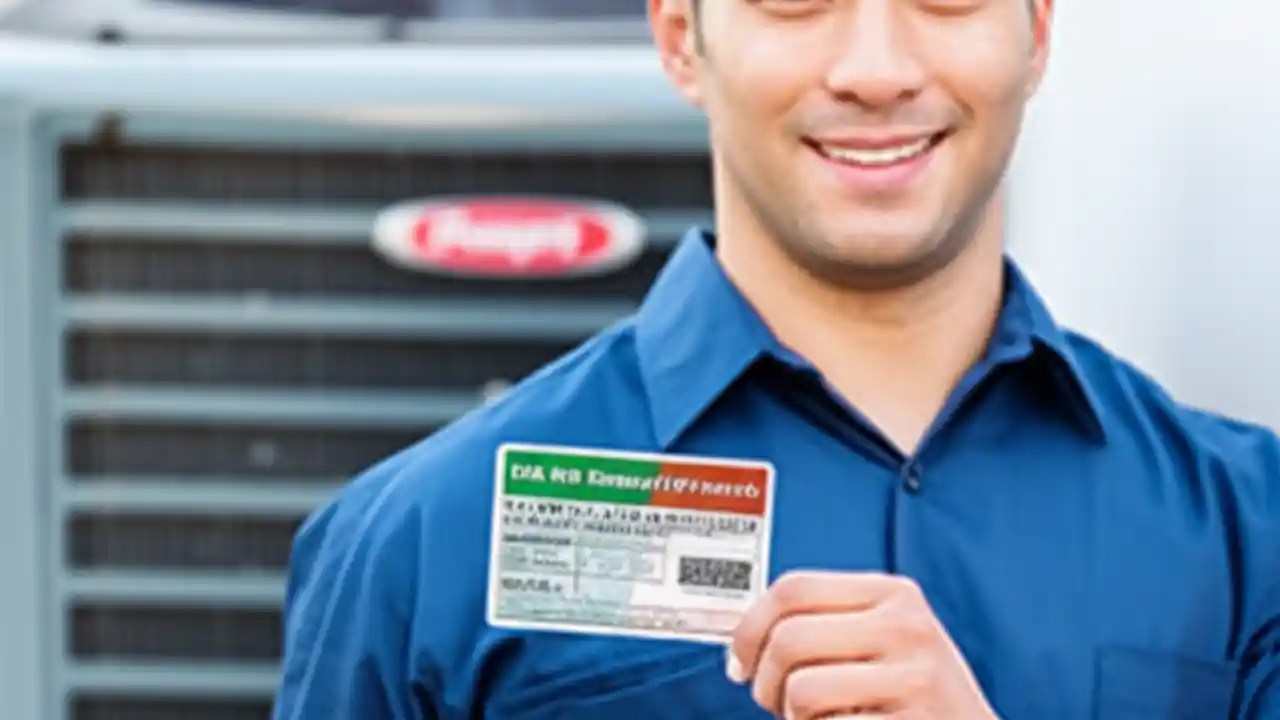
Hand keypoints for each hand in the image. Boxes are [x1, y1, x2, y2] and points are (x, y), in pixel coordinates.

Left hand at [727, 571, 996, 719]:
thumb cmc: (914, 697)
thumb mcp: (882, 641)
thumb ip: (822, 625)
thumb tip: (742, 637)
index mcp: (893, 594)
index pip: (793, 588)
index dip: (750, 627)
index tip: (740, 660)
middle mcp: (907, 626)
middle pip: (788, 638)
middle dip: (765, 681)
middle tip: (777, 702)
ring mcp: (915, 676)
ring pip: (801, 688)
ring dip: (793, 717)